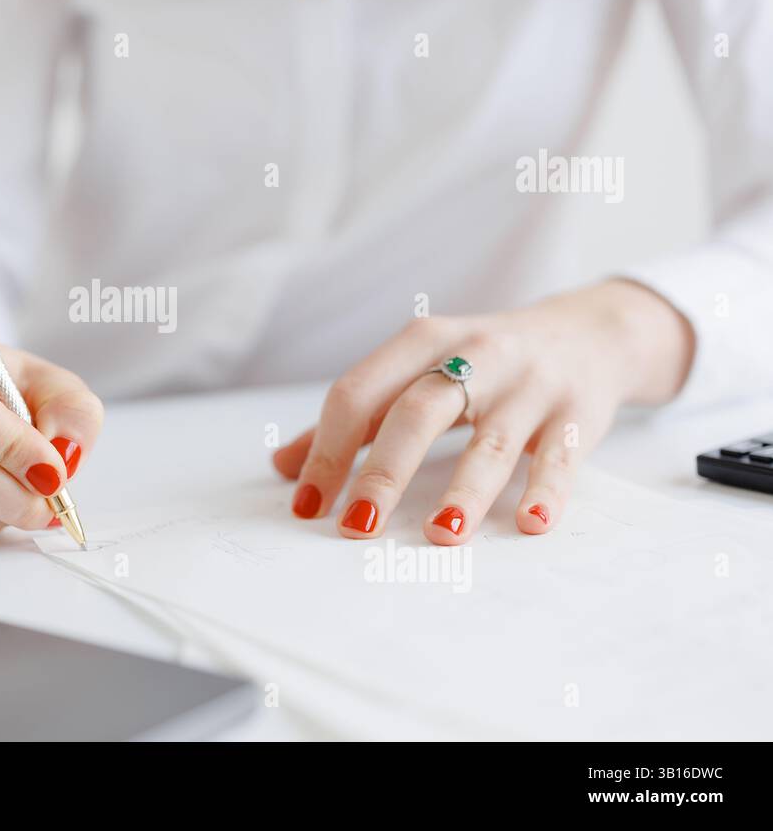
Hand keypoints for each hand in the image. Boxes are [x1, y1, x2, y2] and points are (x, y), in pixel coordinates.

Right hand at [0, 331, 103, 534]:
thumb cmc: (7, 388)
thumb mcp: (52, 384)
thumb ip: (72, 411)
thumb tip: (63, 453)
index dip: (10, 446)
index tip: (52, 471)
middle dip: (14, 493)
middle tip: (53, 499)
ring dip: (5, 510)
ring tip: (31, 493)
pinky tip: (1, 496)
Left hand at [272, 280, 693, 543]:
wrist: (587, 335)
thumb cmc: (482, 362)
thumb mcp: (416, 372)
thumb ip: (355, 418)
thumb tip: (283, 468)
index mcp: (423, 340)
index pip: (360, 393)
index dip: (327, 450)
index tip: (308, 507)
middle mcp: (475, 354)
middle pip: (417, 412)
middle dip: (383, 472)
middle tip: (357, 528)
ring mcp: (529, 384)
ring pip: (489, 440)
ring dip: (464, 491)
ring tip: (440, 535)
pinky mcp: (578, 414)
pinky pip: (560, 456)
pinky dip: (545, 490)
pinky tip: (529, 523)